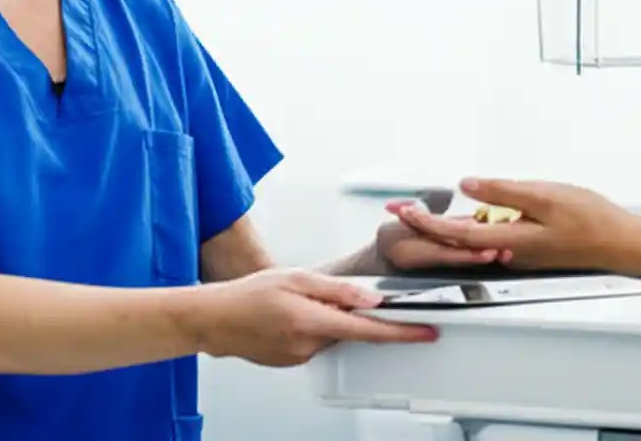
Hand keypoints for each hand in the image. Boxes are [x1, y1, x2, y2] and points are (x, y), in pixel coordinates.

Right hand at [195, 268, 436, 366]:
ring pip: (333, 336)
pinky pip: (317, 343)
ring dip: (327, 319)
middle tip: (321, 294)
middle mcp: (309, 345)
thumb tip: (371, 300)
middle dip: (348, 313)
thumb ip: (338, 290)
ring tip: (296, 303)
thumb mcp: (297, 277)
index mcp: (313, 321)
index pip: (369, 331)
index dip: (402, 332)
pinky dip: (314, 328)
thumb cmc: (249, 294)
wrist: (215, 319)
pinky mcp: (293, 362)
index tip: (425, 332)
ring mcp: (301, 358)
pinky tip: (291, 316)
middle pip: (351, 331)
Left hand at [389, 179, 640, 270]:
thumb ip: (502, 192)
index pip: (454, 232)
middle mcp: (507, 253)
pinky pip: (488, 239)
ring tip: (420, 212)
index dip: (424, 221)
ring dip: (444, 226)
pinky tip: (464, 216)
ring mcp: (517, 253)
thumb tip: (466, 186)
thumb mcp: (543, 196)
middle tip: (399, 210)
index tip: (401, 210)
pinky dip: (468, 228)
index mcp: (507, 242)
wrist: (620, 243)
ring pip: (471, 241)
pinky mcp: (527, 249)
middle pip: (456, 240)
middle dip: (425, 225)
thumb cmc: (590, 220)